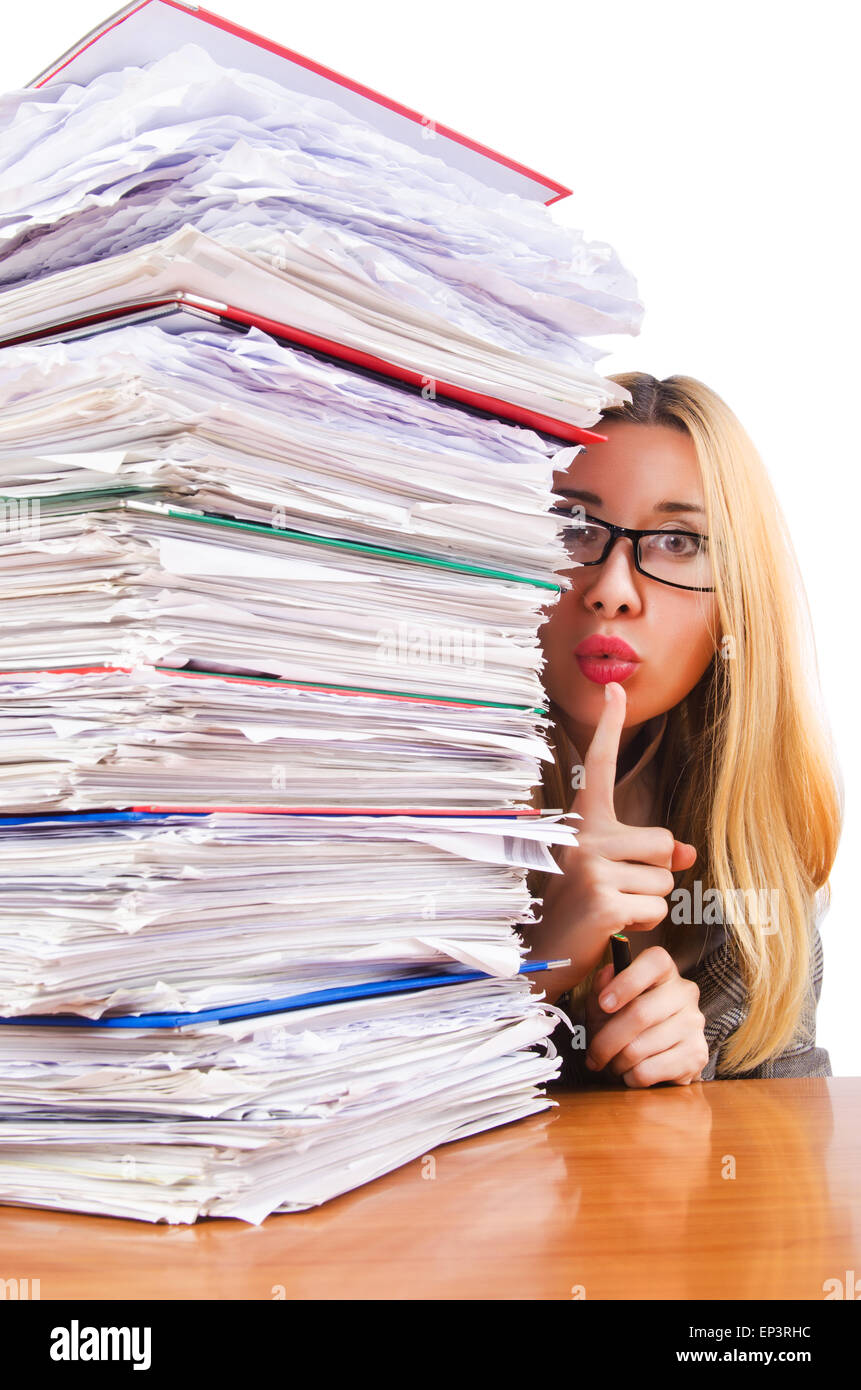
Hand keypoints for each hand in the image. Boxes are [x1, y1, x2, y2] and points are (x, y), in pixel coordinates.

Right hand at [526, 682, 696, 1001]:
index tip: (614, 688)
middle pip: (663, 844)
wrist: (537, 958)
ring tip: (611, 912)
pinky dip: (643, 925)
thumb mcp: (607, 876)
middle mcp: (583, 838)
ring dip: (648, 905)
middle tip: (616, 894)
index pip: (598, 767)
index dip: (608, 727)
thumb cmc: (574, 914)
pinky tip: (611, 929)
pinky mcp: (603, 899)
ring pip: (665, 882)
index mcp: (580, 825)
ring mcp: (591, 867)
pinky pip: (656, 908)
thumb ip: (644, 858)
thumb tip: (691, 854)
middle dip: (655, 877)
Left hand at [584, 946, 708, 1085]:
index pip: (655, 962)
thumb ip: (601, 987)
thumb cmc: (627, 1023)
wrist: (658, 1056)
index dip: (626, 982)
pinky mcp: (695, 1055)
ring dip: (616, 1062)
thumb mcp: (607, 1002)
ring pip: (639, 1048)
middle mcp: (685, 993)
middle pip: (640, 1014)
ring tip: (614, 1063)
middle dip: (606, 1040)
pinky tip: (632, 1072)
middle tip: (594, 1054)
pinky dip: (630, 1077)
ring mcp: (694, 1025)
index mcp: (664, 972)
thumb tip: (607, 974)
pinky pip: (648, 1071)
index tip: (604, 1003)